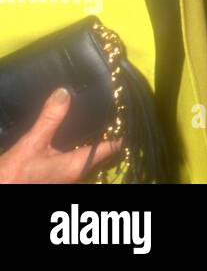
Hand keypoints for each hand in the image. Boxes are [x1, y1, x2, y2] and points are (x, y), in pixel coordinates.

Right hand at [0, 87, 121, 183]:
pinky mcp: (55, 178)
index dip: (120, 131)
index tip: (127, 114)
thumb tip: (64, 92)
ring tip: (93, 117)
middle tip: (109, 109)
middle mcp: (77, 174)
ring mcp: (66, 178)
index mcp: (78, 166)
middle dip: (105, 132)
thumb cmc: (14, 175)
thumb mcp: (32, 143)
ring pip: (86, 156)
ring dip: (89, 139)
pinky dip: (75, 146)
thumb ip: (50, 119)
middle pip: (100, 151)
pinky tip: (69, 134)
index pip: (110, 147)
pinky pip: (73, 160)